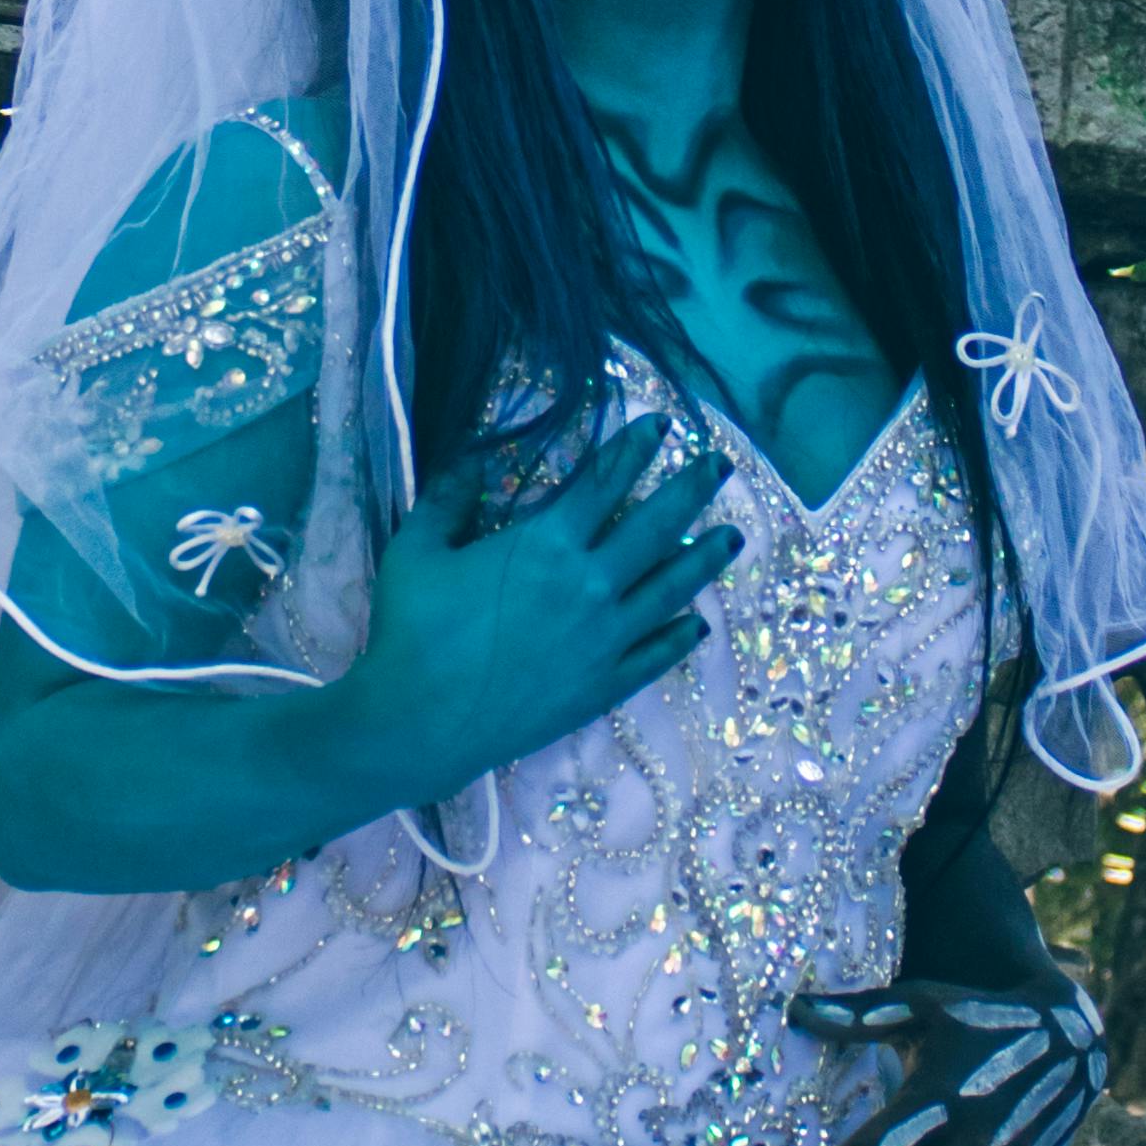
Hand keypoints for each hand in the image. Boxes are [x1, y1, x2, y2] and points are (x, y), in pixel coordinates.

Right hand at [344, 418, 737, 796]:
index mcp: (546, 544)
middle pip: (655, 527)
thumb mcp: (418, 549)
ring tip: (734, 536)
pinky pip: (656, 655)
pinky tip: (698, 624)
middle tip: (721, 465)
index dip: (634, 448)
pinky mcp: (603, 685)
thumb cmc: (412, 630)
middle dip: (691, 489)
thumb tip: (474, 455)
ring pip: (670, 589)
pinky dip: (682, 636)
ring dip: (704, 558)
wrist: (419, 722)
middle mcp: (589, 586)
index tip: (662, 424)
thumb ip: (449, 497)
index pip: (604, 482)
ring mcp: (604, 639)